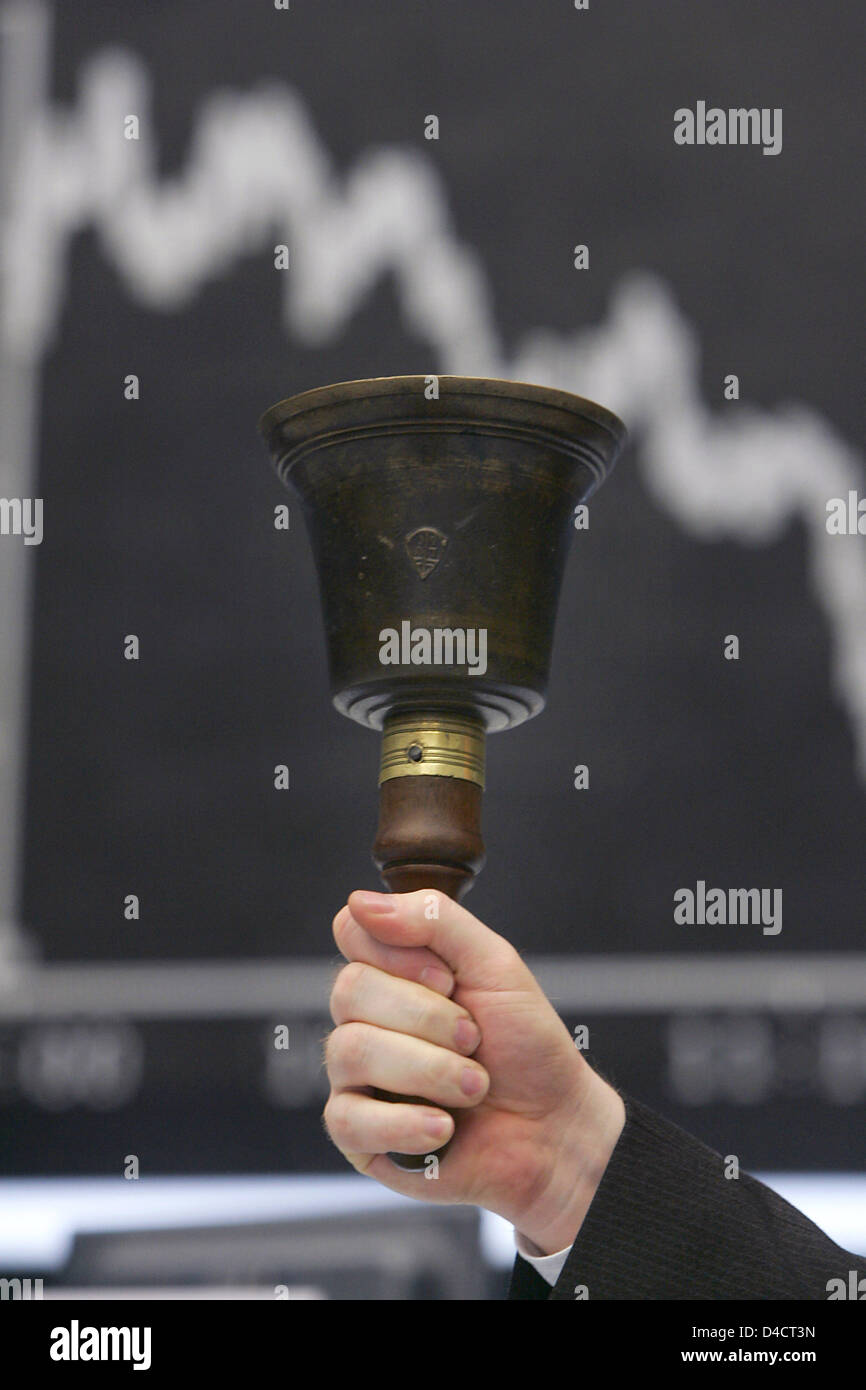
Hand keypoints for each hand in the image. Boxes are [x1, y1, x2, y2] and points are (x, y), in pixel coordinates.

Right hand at [324, 888, 624, 1255]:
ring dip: (430, 1070)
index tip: (449, 979)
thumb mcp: (494, 964)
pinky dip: (406, 1122)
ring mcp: (356, 1078)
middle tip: (475, 1038)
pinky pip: (347, 1119)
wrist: (555, 1128)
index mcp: (393, 973)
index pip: (351, 931)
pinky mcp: (358, 1137)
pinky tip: (444, 1128)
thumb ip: (433, 920)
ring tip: (473, 1087)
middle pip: (349, 989)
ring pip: (349, 1050)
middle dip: (427, 1017)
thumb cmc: (527, 1046)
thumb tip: (360, 901)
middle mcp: (365, 1020)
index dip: (399, 954)